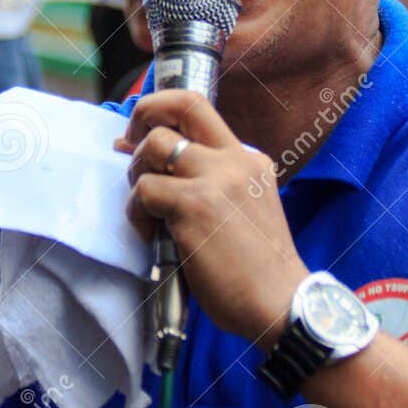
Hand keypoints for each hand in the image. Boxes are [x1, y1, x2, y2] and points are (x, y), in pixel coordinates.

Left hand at [117, 90, 308, 348]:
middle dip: (143, 114)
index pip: (199, 107)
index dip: (162, 108)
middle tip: (128, 147)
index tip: (141, 130)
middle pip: (180, 105)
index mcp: (247, 159)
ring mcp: (215, 180)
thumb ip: (205, 181)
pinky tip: (151, 236)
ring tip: (147, 209)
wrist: (279, 302)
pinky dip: (137, 213)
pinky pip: (145, 191)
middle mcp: (234, 160)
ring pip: (154, 146)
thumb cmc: (254, 267)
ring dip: (136, 174)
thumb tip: (149, 157)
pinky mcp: (194, 207)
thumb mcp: (243, 208)